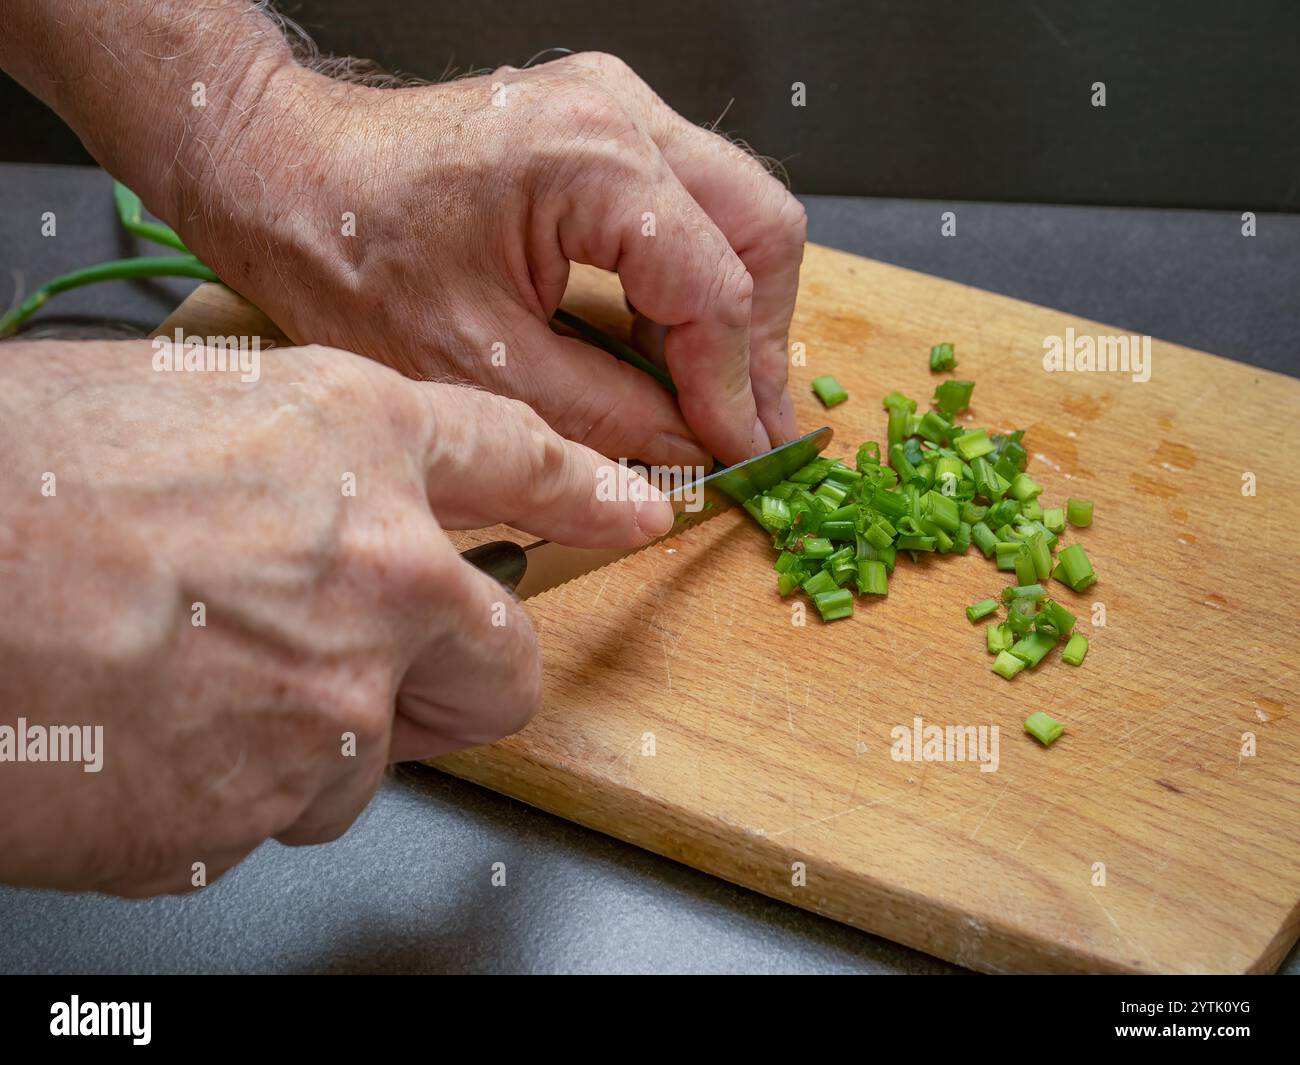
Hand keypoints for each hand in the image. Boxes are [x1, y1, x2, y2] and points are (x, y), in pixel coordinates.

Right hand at [0, 339, 669, 894]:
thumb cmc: (13, 487)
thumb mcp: (181, 413)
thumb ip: (308, 469)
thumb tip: (360, 513)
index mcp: (352, 441)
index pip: (522, 458)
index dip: (590, 489)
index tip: (636, 512)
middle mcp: (377, 569)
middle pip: (504, 656)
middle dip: (460, 673)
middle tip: (380, 668)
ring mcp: (334, 700)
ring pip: (386, 751)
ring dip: (317, 736)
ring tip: (196, 687)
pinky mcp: (268, 807)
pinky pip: (291, 809)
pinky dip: (238, 788)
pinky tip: (157, 736)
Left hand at [178, 52, 806, 466]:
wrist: (285, 172)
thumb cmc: (345, 245)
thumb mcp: (474, 364)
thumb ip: (601, 414)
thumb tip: (684, 448)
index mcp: (594, 163)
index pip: (715, 289)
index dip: (733, 388)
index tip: (737, 455)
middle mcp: (621, 115)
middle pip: (761, 230)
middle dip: (760, 341)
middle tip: (742, 425)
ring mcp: (616, 110)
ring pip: (739, 212)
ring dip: (733, 311)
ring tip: (706, 395)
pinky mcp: (602, 127)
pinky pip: (692, 206)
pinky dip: (692, 282)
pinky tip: (664, 345)